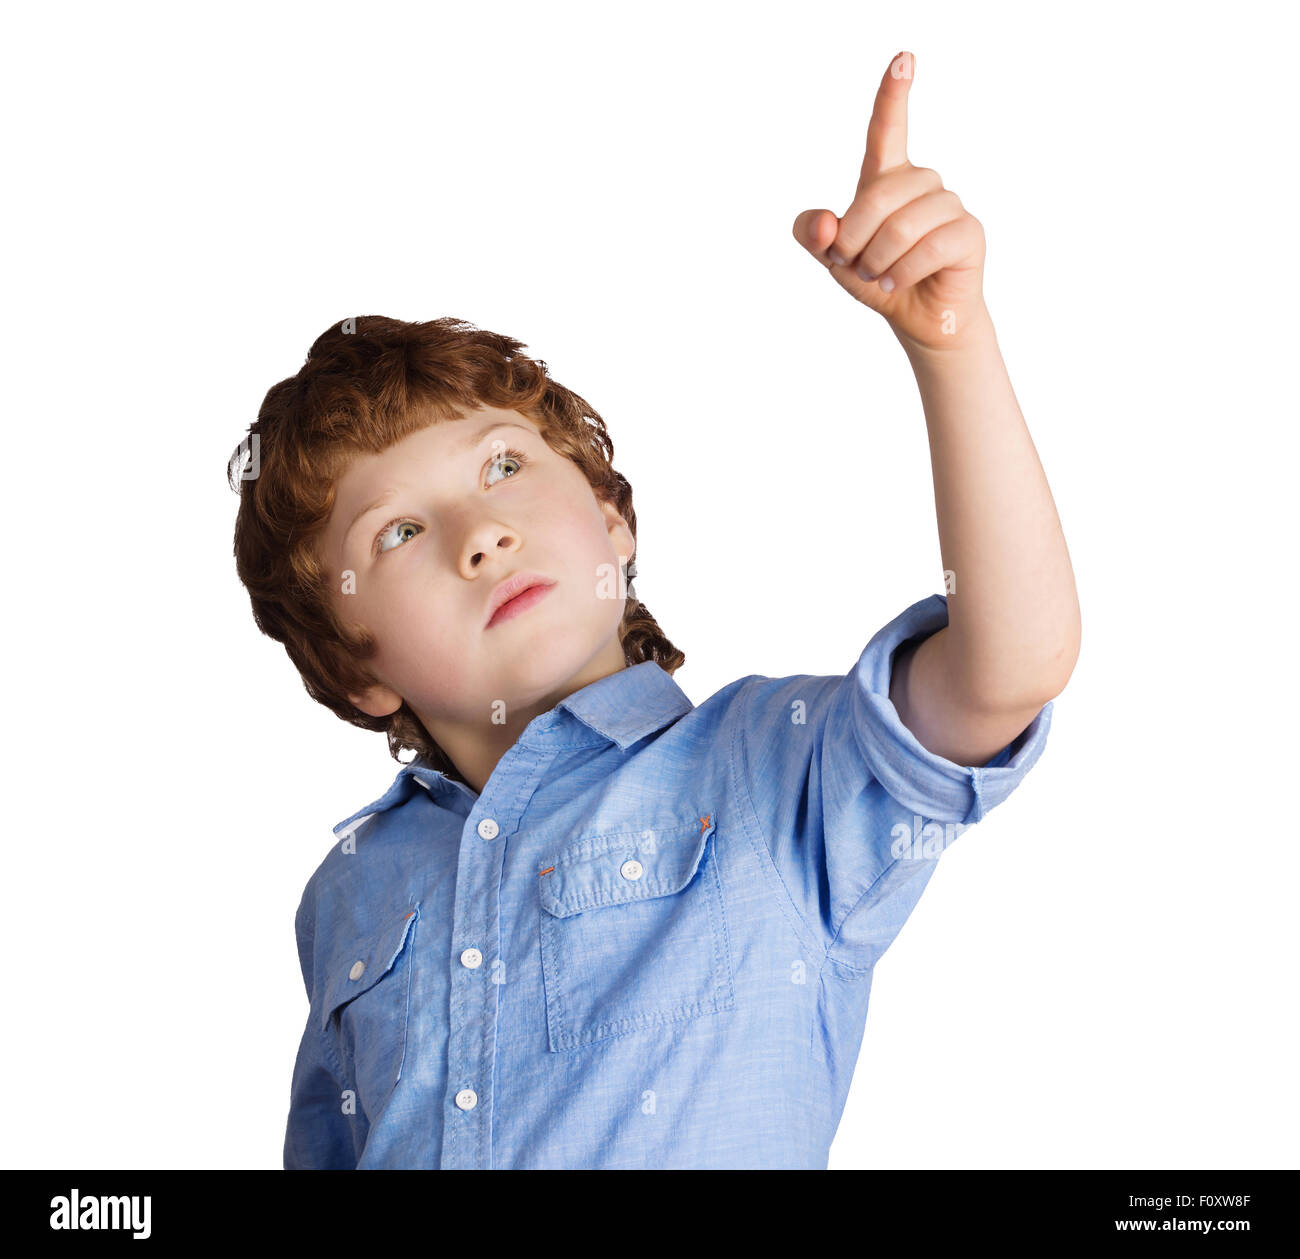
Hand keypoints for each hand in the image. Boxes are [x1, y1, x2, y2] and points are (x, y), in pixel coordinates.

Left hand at [792, 51, 987, 353]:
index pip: (887, 131)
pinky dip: (901, 272)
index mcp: (888, 179)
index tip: (903, 58)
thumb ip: (813, 234)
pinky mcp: (968, 233)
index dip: (893, 96)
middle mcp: (922, 184)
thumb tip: (825, 224)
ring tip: (878, 276)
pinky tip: (896, 283)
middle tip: (853, 264)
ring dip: (878, 259)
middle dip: (854, 237)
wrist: (916, 318)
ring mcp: (949, 206)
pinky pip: (929, 246)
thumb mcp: (833, 258)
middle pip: (878, 194)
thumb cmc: (878, 278)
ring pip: (903, 223)